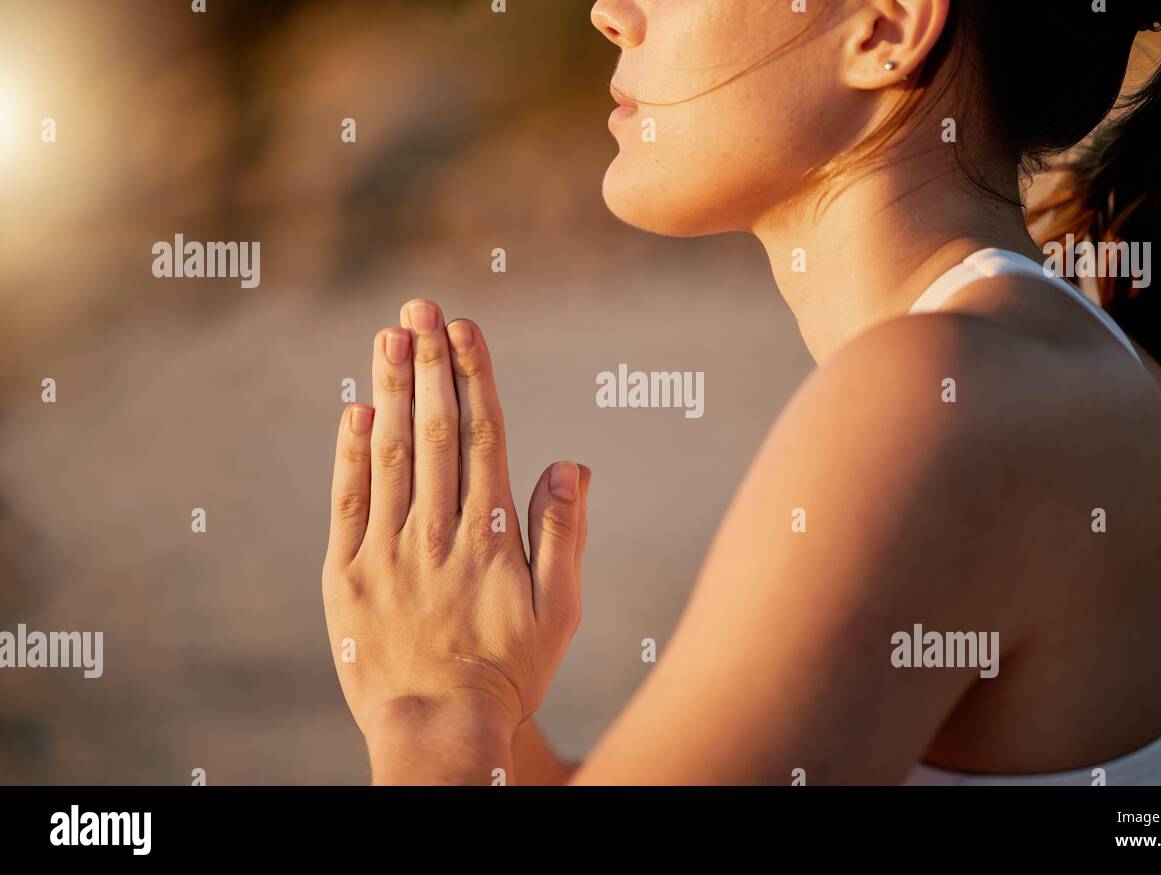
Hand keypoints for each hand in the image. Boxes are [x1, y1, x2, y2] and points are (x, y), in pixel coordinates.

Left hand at [321, 299, 589, 780]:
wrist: (438, 729)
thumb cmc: (508, 669)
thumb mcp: (558, 609)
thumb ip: (564, 533)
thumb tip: (572, 464)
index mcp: (490, 536)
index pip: (483, 436)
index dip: (473, 376)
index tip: (464, 329)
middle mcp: (437, 532)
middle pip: (434, 431)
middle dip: (430, 364)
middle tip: (421, 309)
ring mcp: (388, 550)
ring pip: (390, 455)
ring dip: (391, 391)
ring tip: (390, 337)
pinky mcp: (347, 573)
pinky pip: (347, 501)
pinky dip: (350, 453)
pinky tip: (354, 410)